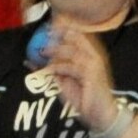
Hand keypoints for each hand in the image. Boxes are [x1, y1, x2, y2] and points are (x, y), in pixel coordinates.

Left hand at [37, 19, 118, 133]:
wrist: (102, 114)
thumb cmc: (85, 98)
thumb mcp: (66, 82)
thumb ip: (55, 70)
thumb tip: (36, 61)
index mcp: (90, 54)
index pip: (78, 34)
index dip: (65, 26)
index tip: (50, 23)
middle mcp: (94, 56)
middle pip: (77, 36)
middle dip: (60, 32)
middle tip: (44, 33)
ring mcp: (94, 64)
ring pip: (73, 50)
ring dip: (56, 50)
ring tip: (43, 51)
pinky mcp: (92, 75)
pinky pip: (72, 67)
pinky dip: (59, 66)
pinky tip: (50, 69)